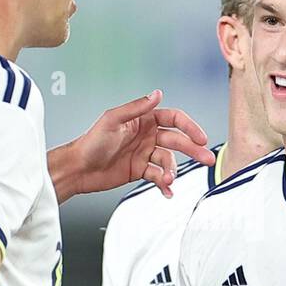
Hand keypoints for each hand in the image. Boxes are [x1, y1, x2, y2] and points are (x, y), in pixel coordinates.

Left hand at [61, 90, 213, 198]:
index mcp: (143, 120)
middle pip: (177, 141)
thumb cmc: (91, 142)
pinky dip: (164, 184)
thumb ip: (136, 107)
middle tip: (207, 159)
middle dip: (193, 150)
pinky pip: (158, 176)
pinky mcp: (140, 171)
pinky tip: (168, 191)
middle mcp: (147, 136)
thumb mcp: (113, 120)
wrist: (79, 168)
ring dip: (172, 171)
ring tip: (168, 180)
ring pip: (168, 161)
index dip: (189, 127)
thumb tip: (157, 94)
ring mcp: (145, 154)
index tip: (200, 138)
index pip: (173, 119)